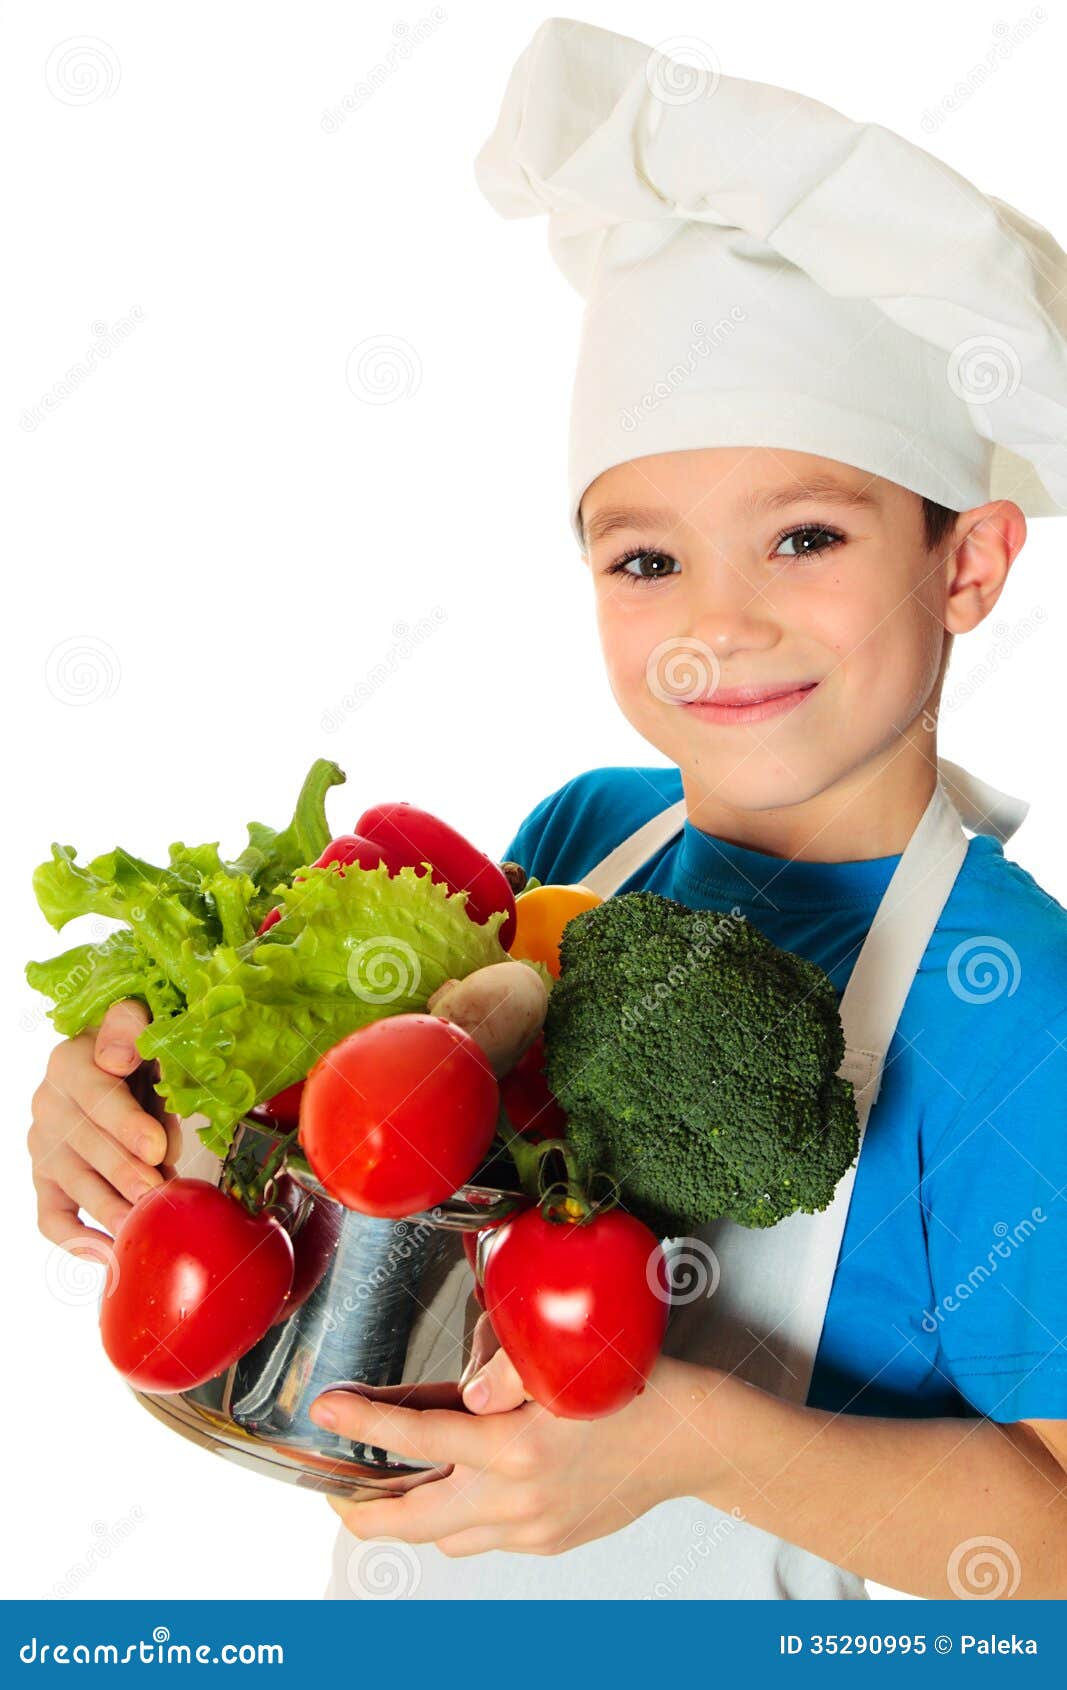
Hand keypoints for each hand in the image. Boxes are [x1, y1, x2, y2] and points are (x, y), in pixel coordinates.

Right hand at [27, 999, 179, 1255]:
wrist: (120, 1056)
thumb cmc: (137, 1041)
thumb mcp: (139, 1017)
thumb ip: (130, 1026)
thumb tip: (121, 1058)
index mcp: (69, 1062)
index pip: (95, 1095)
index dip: (126, 1124)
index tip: (156, 1147)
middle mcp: (49, 1105)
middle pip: (84, 1146)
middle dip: (123, 1173)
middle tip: (156, 1195)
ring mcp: (45, 1146)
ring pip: (72, 1185)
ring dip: (109, 1209)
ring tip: (143, 1227)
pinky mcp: (48, 1179)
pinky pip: (52, 1217)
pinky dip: (77, 1241)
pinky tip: (109, 1255)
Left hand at [311, 1346, 716, 1558]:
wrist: (691, 1437)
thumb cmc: (633, 1387)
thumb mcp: (565, 1361)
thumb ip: (501, 1371)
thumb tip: (461, 1395)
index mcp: (516, 1449)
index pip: (417, 1439)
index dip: (364, 1422)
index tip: (328, 1407)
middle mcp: (518, 1500)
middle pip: (412, 1521)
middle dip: (361, 1509)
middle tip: (333, 1485)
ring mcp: (533, 1529)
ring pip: (444, 1537)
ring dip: (410, 1513)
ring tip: (389, 1481)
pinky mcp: (548, 1540)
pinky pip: (484, 1538)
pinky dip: (458, 1514)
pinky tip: (457, 1482)